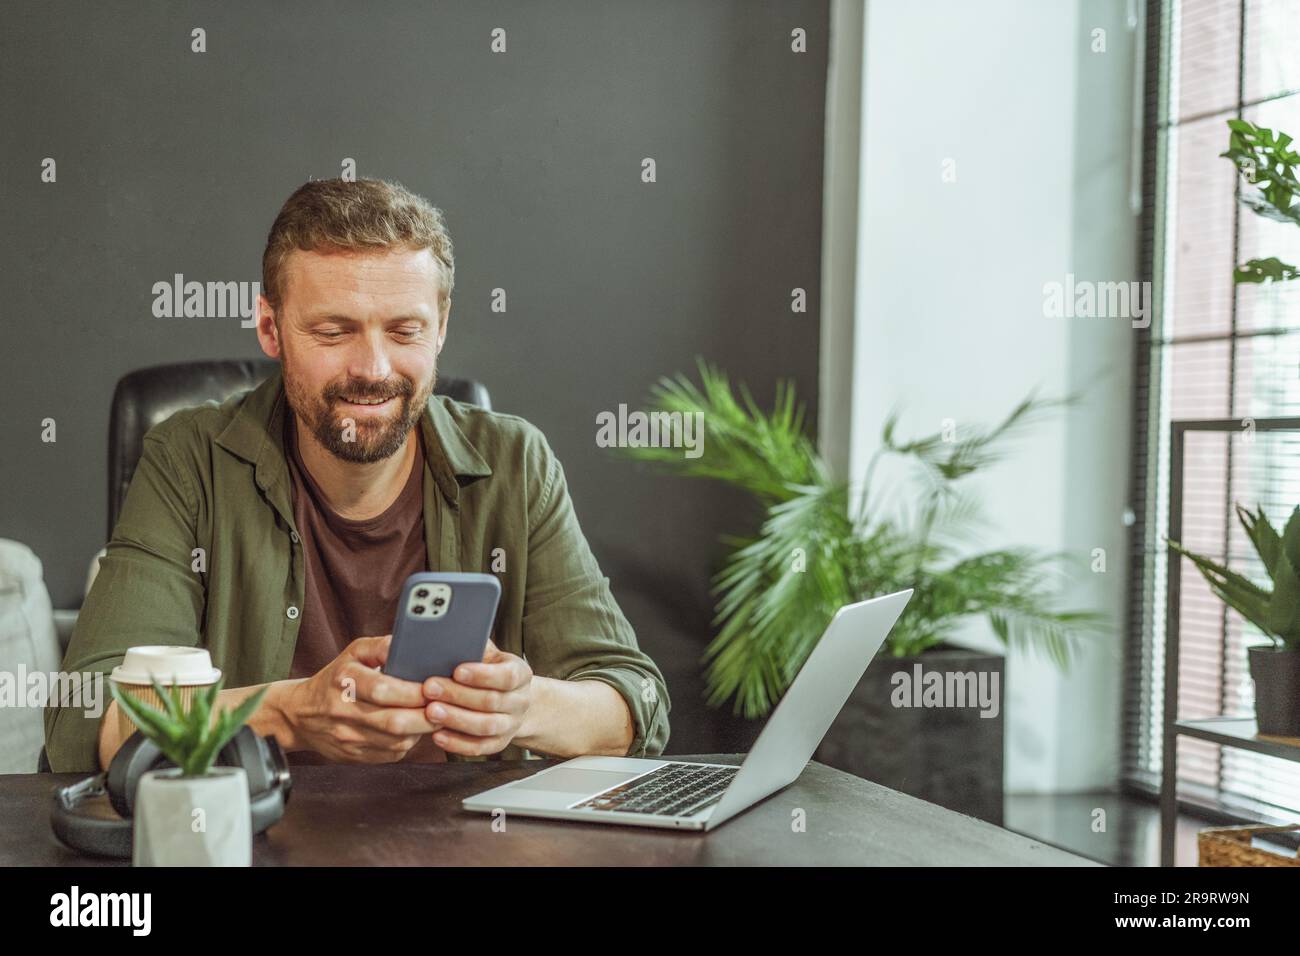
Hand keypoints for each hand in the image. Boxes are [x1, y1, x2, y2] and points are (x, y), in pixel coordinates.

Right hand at [282, 635, 442, 762]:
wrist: (300, 715)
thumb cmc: (335, 679)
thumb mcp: (353, 653)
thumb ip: (381, 646)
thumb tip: (407, 643)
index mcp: (344, 680)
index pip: (383, 689)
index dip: (413, 692)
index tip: (434, 687)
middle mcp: (344, 712)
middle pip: (393, 721)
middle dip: (426, 715)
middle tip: (445, 706)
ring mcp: (349, 738)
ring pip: (396, 742)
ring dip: (422, 731)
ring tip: (435, 716)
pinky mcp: (356, 757)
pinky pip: (391, 754)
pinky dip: (409, 743)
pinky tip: (415, 729)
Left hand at [421, 638, 533, 755]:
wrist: (512, 701)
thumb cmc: (491, 671)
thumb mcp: (489, 655)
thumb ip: (474, 646)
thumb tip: (448, 634)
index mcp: (521, 674)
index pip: (507, 676)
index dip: (482, 675)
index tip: (457, 670)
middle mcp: (520, 701)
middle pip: (491, 701)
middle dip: (458, 695)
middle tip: (429, 688)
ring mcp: (511, 725)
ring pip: (485, 726)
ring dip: (456, 719)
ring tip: (430, 711)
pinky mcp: (498, 744)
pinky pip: (479, 747)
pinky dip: (457, 743)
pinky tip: (437, 735)